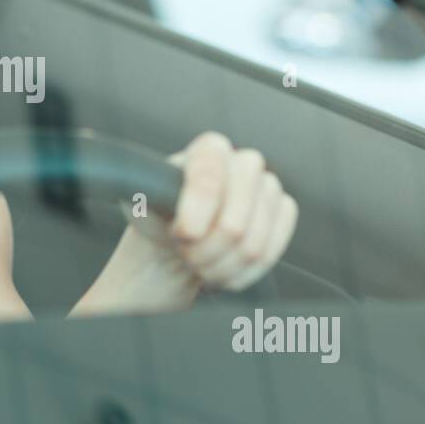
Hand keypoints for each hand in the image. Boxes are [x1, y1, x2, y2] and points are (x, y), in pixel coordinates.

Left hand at [145, 132, 297, 293]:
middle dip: (205, 252)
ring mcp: (269, 188)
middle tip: (186, 253)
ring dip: (219, 267)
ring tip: (200, 262)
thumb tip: (151, 191)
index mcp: (209, 150)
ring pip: (252, 246)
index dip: (195, 214)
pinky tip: (222, 267)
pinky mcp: (283, 214)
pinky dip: (241, 272)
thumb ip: (145, 192)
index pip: (210, 178)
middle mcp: (244, 163)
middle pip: (234, 224)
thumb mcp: (141, 201)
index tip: (182, 235)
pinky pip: (270, 254)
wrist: (177, 241)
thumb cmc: (159, 217)